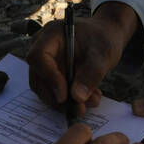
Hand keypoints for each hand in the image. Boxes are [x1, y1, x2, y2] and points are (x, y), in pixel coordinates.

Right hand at [27, 1, 138, 119]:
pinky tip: (89, 98)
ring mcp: (45, 63)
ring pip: (44, 89)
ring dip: (65, 102)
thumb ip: (91, 74)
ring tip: (91, 101)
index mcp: (51, 35)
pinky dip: (69, 100)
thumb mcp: (103, 54)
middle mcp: (42, 48)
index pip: (38, 57)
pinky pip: (53, 92)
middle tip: (80, 108)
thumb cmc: (103, 38)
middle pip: (38, 77)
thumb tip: (77, 98)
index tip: (65, 96)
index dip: (49, 78)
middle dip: (57, 97)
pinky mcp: (51, 74)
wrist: (105, 36)